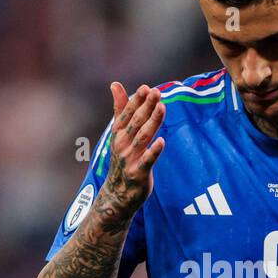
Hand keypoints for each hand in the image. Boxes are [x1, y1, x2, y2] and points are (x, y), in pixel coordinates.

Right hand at [102, 82, 165, 215]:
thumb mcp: (119, 133)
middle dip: (146, 107)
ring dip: (152, 122)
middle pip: (136, 122)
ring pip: (143, 137)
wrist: (118, 193)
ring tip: (161, 108)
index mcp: (118, 133)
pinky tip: (162, 141)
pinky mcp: (138, 173)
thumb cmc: (122, 158)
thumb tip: (115, 84)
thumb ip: (120, 108)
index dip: (136, 100)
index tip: (146, 88)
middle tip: (156, 92)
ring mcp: (129, 158)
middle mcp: (122, 144)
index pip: (127, 113)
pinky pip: (147, 161)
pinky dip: (154, 151)